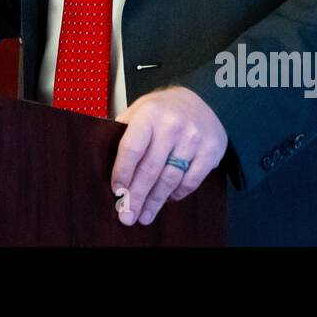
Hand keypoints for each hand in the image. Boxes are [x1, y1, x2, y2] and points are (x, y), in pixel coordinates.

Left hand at [111, 85, 227, 226]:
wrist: (200, 99)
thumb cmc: (161, 110)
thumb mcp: (139, 111)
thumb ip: (123, 133)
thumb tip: (106, 165)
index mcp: (149, 114)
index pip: (132, 148)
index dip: (123, 173)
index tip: (117, 192)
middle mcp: (172, 124)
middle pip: (150, 169)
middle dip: (137, 196)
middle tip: (127, 216)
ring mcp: (193, 138)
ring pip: (170, 178)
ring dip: (156, 201)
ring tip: (145, 215)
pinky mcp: (210, 150)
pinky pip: (191, 181)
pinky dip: (177, 194)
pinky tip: (167, 199)